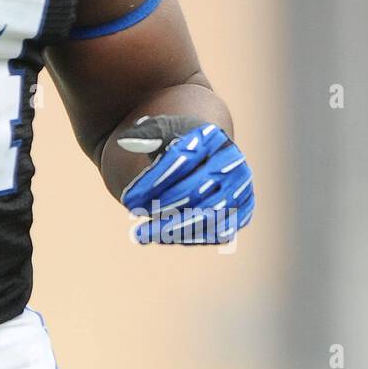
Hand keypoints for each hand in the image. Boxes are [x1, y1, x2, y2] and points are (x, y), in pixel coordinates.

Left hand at [118, 115, 254, 244]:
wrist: (207, 157)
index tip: (127, 197)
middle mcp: (233, 165)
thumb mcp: (161, 131)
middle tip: (132, 214)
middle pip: (195, 191)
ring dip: (171, 228)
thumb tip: (126, 143)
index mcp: (213, 138)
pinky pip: (215, 232)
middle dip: (160, 205)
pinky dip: (186, 237)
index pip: (182, 159)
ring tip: (140, 233)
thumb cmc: (178, 143)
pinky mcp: (241, 215)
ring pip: (206, 217)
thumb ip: (144, 135)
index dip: (154, 180)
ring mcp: (240, 191)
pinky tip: (158, 236)